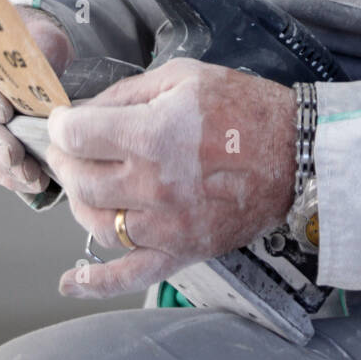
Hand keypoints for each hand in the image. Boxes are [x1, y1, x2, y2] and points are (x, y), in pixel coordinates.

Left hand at [47, 57, 297, 298]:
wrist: (298, 154)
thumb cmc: (245, 110)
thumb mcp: (184, 76)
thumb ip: (128, 92)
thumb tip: (85, 111)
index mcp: (153, 134)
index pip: (76, 136)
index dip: (62, 125)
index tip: (65, 122)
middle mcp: (154, 184)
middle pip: (80, 180)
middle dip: (66, 159)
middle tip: (71, 148)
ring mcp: (167, 225)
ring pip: (96, 223)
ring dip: (80, 202)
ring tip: (87, 183)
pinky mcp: (182, 252)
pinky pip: (130, 276)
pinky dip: (95, 282)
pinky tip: (70, 281)